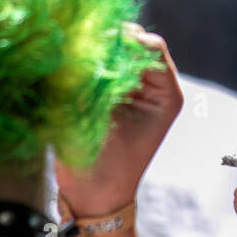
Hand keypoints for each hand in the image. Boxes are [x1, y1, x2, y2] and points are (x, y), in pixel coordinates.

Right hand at [56, 24, 182, 215]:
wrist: (92, 197)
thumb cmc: (104, 167)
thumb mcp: (100, 122)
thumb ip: (97, 83)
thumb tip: (85, 45)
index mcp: (165, 94)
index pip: (151, 48)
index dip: (125, 39)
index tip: (96, 41)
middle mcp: (154, 87)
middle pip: (135, 44)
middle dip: (109, 40)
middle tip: (80, 41)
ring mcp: (133, 88)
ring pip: (116, 51)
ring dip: (97, 48)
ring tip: (74, 51)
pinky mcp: (112, 92)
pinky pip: (101, 64)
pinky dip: (88, 60)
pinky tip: (70, 63)